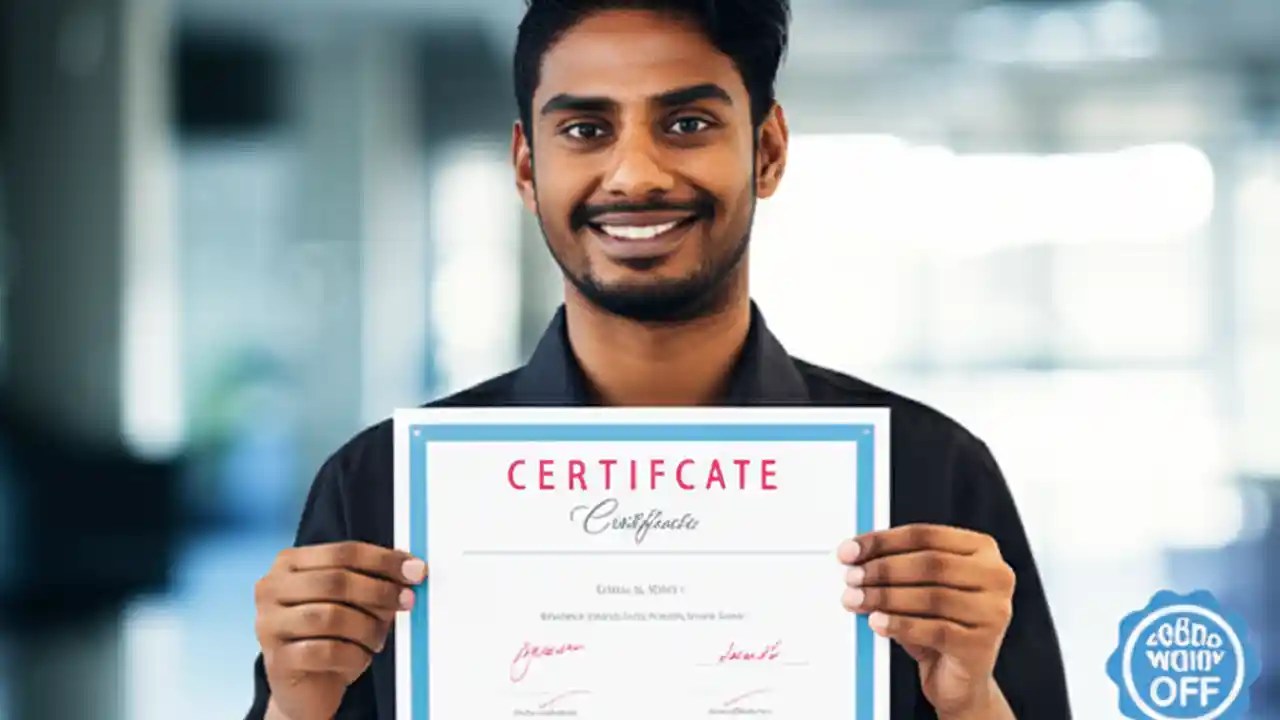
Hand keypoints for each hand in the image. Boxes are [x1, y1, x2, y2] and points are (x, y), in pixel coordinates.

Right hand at [255, 541, 426, 719]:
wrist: (307, 686)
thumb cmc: (330, 636)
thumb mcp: (352, 602)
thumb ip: (374, 581)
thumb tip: (411, 570)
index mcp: (290, 563)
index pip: (343, 551)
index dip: (383, 560)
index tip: (414, 570)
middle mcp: (271, 588)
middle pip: (335, 580)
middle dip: (379, 591)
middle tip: (406, 601)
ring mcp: (268, 624)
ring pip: (330, 616)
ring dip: (366, 627)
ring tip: (377, 639)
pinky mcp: (276, 659)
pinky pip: (325, 652)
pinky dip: (353, 655)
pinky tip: (359, 657)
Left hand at [837, 525, 1014, 717]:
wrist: (960, 678)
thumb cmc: (939, 624)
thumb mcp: (919, 588)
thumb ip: (896, 566)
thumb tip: (855, 556)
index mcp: (982, 550)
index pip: (926, 535)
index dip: (883, 540)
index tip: (851, 549)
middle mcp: (995, 576)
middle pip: (930, 564)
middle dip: (883, 569)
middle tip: (852, 577)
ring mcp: (993, 611)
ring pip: (932, 597)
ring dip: (886, 597)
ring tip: (857, 600)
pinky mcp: (981, 644)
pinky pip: (935, 630)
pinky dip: (900, 625)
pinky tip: (878, 622)